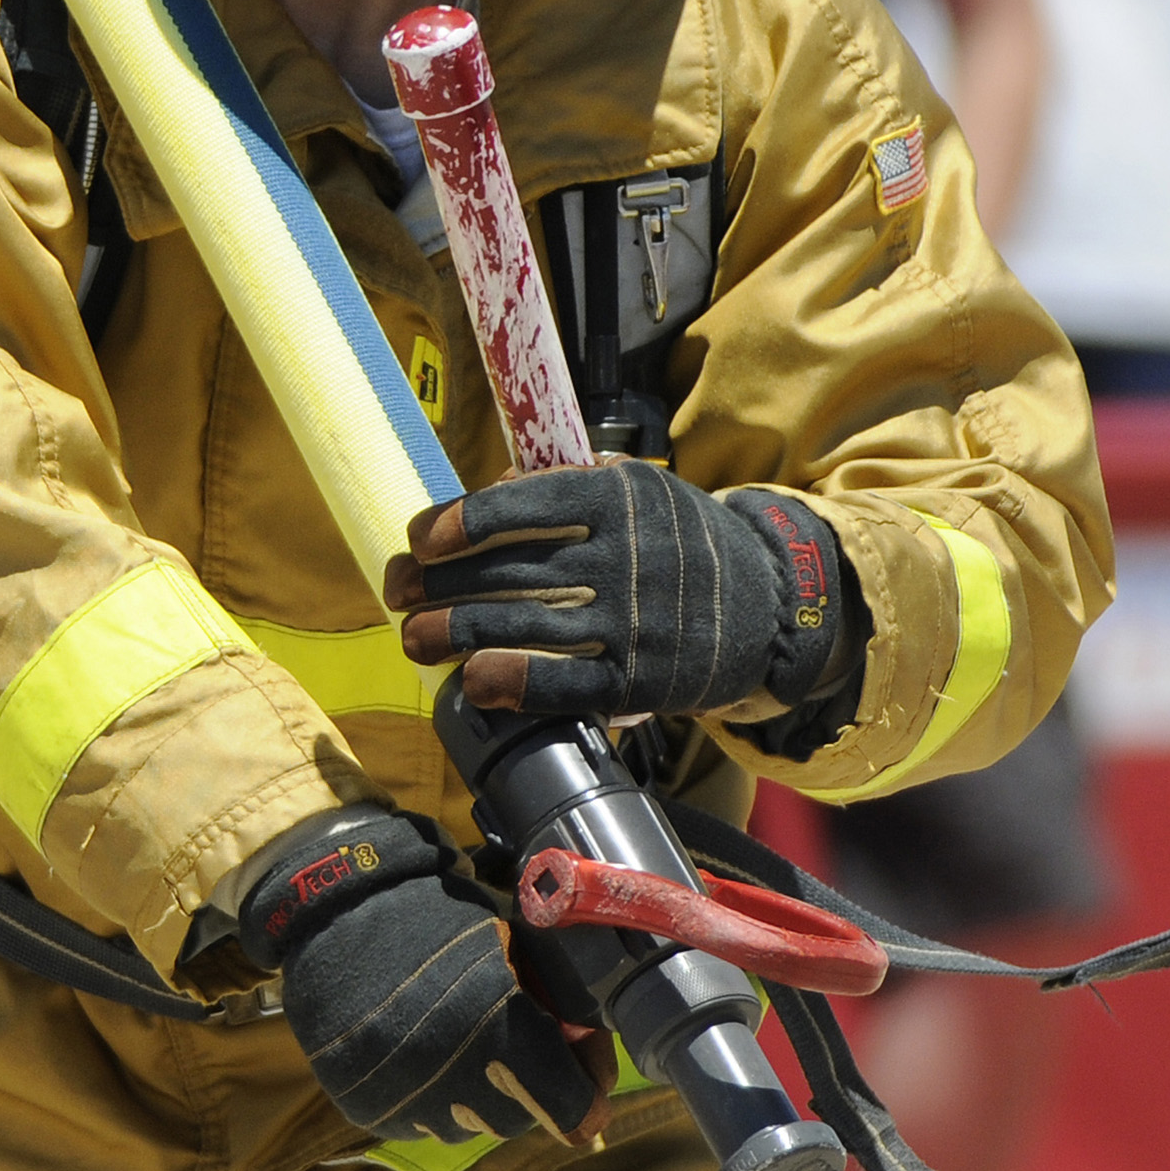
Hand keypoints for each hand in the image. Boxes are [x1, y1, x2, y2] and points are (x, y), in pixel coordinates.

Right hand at [237, 808, 607, 1145]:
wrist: (338, 910)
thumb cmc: (439, 918)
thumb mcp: (516, 944)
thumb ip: (559, 1005)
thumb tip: (586, 1054)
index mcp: (501, 1033)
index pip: (574, 1112)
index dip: (586, 1091)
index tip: (582, 1069)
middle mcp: (454, 1082)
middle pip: (519, 1119)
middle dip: (528, 1084)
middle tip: (514, 1035)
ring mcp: (405, 1102)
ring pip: (467, 1124)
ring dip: (475, 1092)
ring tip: (456, 1034)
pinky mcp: (366, 1110)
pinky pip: (418, 1121)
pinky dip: (426, 1093)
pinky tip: (415, 1046)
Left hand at [385, 460, 846, 719]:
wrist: (771, 603)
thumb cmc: (681, 540)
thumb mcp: (637, 490)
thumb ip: (563, 486)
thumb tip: (482, 493)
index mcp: (619, 497)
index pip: (523, 504)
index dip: (458, 523)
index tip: (419, 540)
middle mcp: (627, 556)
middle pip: (510, 570)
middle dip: (439, 586)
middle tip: (398, 594)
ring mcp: (637, 621)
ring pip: (526, 627)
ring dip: (456, 635)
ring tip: (414, 639)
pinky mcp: (643, 679)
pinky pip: (567, 684)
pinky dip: (514, 683)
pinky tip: (473, 682)